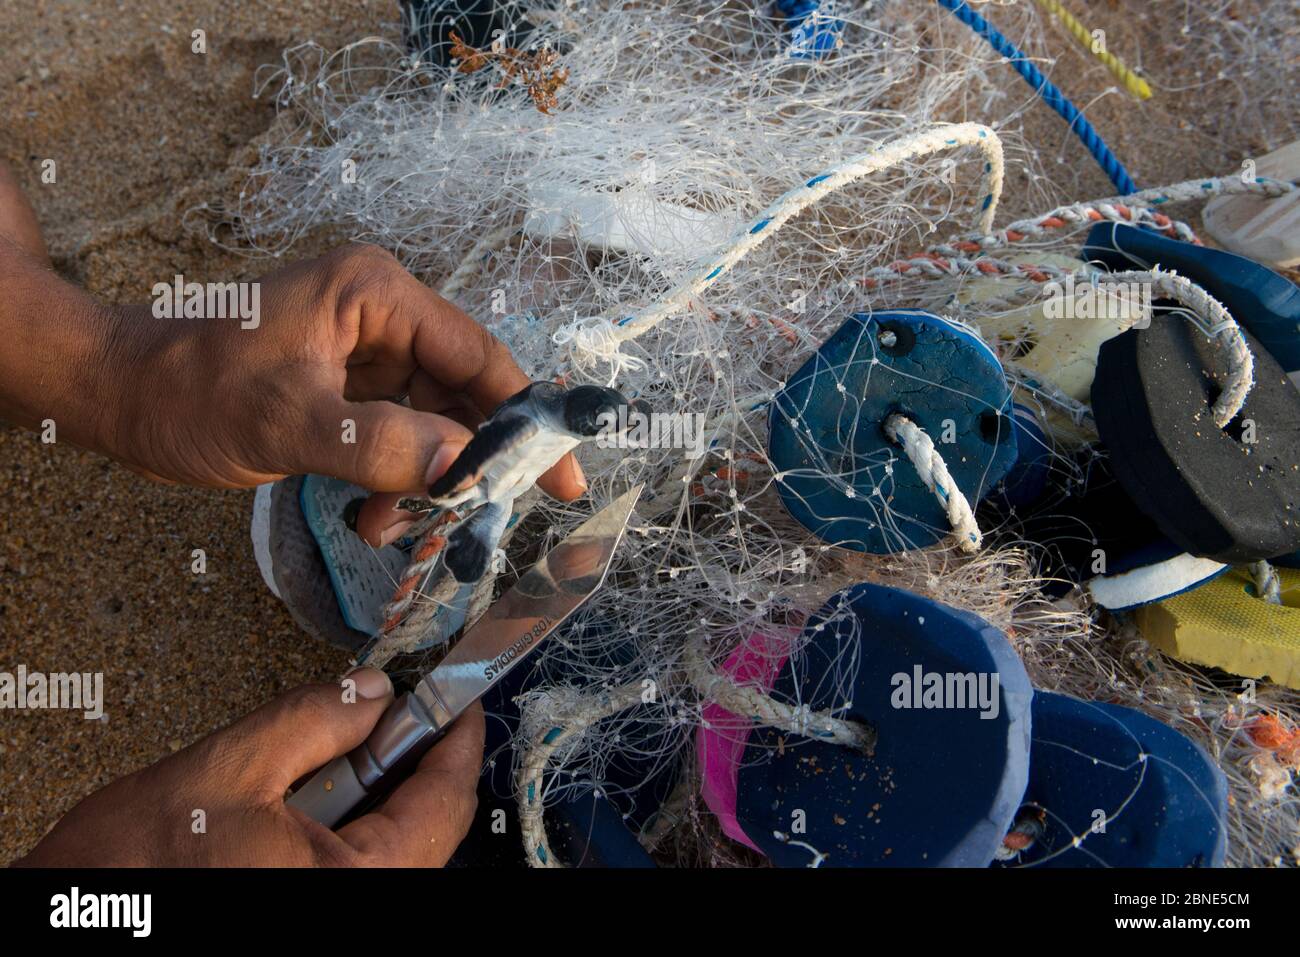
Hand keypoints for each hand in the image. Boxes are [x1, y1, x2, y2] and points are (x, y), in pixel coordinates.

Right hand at [14, 669, 484, 866]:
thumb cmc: (135, 862)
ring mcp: (335, 912)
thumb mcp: (235, 765)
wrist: (74, 905)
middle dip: (410, 763)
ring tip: (334, 756)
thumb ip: (318, 719)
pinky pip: (358, 866)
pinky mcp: (310, 910)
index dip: (456, 741)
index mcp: (355, 882)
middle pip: (427, 827)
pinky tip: (313, 797)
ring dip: (378, 794)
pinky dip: (351, 825)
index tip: (457, 703)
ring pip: (394, 846)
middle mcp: (359, 905)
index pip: (444, 803)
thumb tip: (374, 693)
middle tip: (391, 713)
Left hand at [100, 243, 584, 543]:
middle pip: (463, 394)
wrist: (116, 396)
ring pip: (433, 425)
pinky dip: (396, 482)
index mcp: (376, 295)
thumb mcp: (288, 421)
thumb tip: (464, 472)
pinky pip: (398, 439)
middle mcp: (380, 316)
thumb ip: (381, 446)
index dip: (525, 421)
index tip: (562, 476)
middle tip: (485, 520)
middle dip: (470, 462)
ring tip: (396, 527)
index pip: (478, 358)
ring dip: (427, 482)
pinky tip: (374, 517)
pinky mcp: (346, 389)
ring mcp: (364, 354)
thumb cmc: (189, 390)